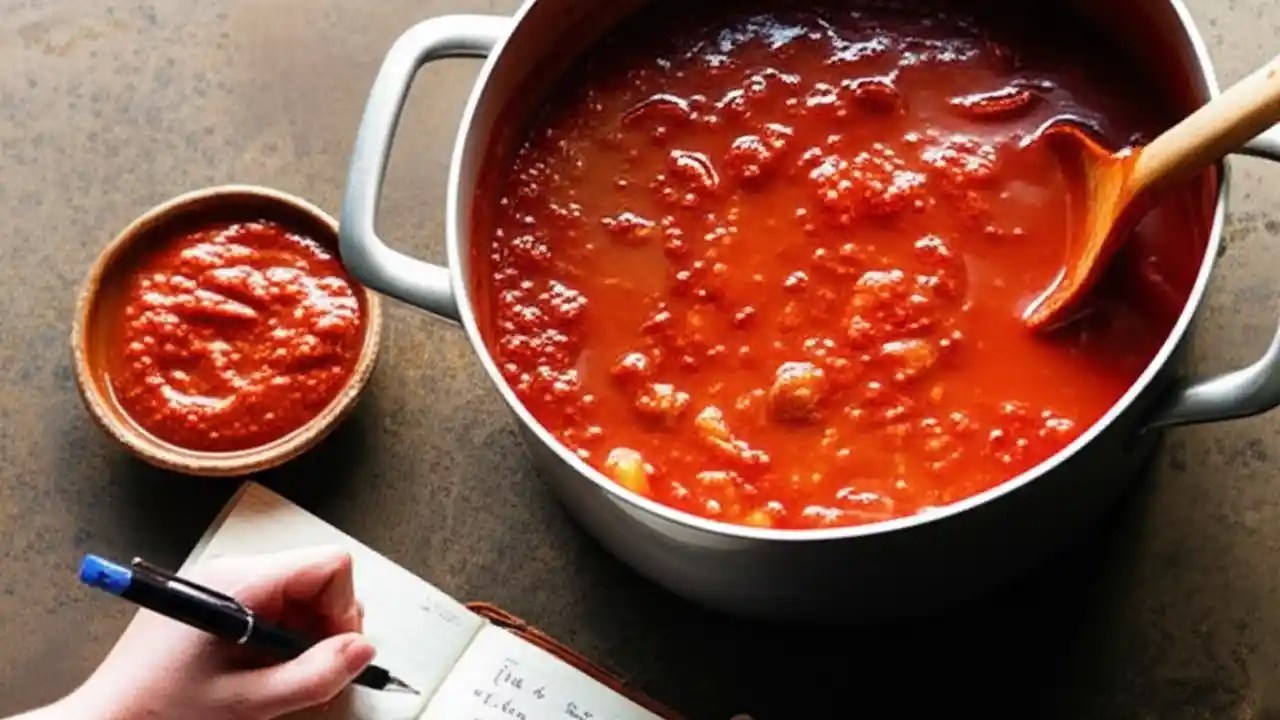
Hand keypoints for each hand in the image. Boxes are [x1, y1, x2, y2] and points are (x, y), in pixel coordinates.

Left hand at [57, 548, 374, 719]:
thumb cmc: (161, 711)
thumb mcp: (247, 703)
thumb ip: (313, 676)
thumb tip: (363, 650)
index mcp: (242, 583)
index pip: (330, 564)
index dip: (344, 610)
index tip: (335, 653)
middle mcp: (235, 571)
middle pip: (318, 578)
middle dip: (327, 626)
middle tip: (310, 673)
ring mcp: (225, 584)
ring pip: (300, 594)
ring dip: (305, 637)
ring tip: (279, 679)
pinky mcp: (218, 600)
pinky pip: (274, 605)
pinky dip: (282, 639)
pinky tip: (261, 672)